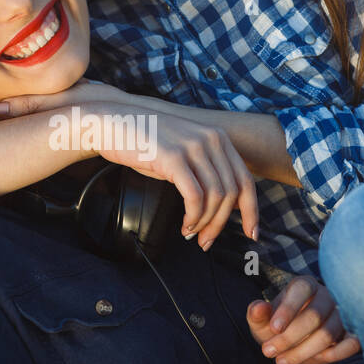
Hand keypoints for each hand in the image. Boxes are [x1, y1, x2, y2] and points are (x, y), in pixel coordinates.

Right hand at [0, 81, 259, 245]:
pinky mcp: (174, 157)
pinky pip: (195, 197)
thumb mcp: (182, 150)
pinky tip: (185, 226)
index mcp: (218, 138)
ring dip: (206, 223)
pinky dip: (193, 217)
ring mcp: (193, 146)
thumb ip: (204, 170)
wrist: (112, 122)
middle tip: (208, 241)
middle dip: (223, 223)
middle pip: (233, 192)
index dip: (252, 211)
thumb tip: (221, 204)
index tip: (251, 233)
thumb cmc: (144, 140)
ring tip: (192, 234)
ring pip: (215, 197)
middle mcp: (211, 139)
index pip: (245, 180)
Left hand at [247, 275, 360, 363]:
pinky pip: (352, 344)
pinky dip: (334, 355)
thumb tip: (258, 308)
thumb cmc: (278, 327)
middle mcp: (328, 296)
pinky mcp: (354, 333)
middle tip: (268, 351)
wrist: (296, 345)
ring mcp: (343, 314)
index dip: (288, 308)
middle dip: (288, 337)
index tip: (273, 329)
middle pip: (314, 316)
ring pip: (328, 333)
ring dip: (303, 352)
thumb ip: (257, 314)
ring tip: (281, 361)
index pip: (302, 289)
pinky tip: (316, 360)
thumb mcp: (262, 321)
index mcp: (305, 285)